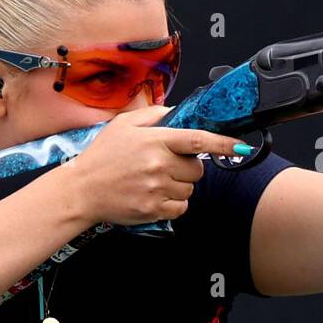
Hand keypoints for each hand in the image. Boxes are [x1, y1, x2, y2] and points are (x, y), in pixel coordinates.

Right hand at [68, 105, 251, 226]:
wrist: (81, 190)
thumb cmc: (102, 156)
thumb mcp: (124, 125)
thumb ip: (154, 114)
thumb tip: (178, 112)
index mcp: (155, 140)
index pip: (198, 139)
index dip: (223, 143)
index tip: (241, 146)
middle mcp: (159, 164)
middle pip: (198, 169)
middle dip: (188, 167)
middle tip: (166, 166)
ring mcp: (157, 189)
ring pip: (190, 189)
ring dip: (180, 186)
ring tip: (155, 181)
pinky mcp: (153, 210)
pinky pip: (181, 208)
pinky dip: (174, 204)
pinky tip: (155, 196)